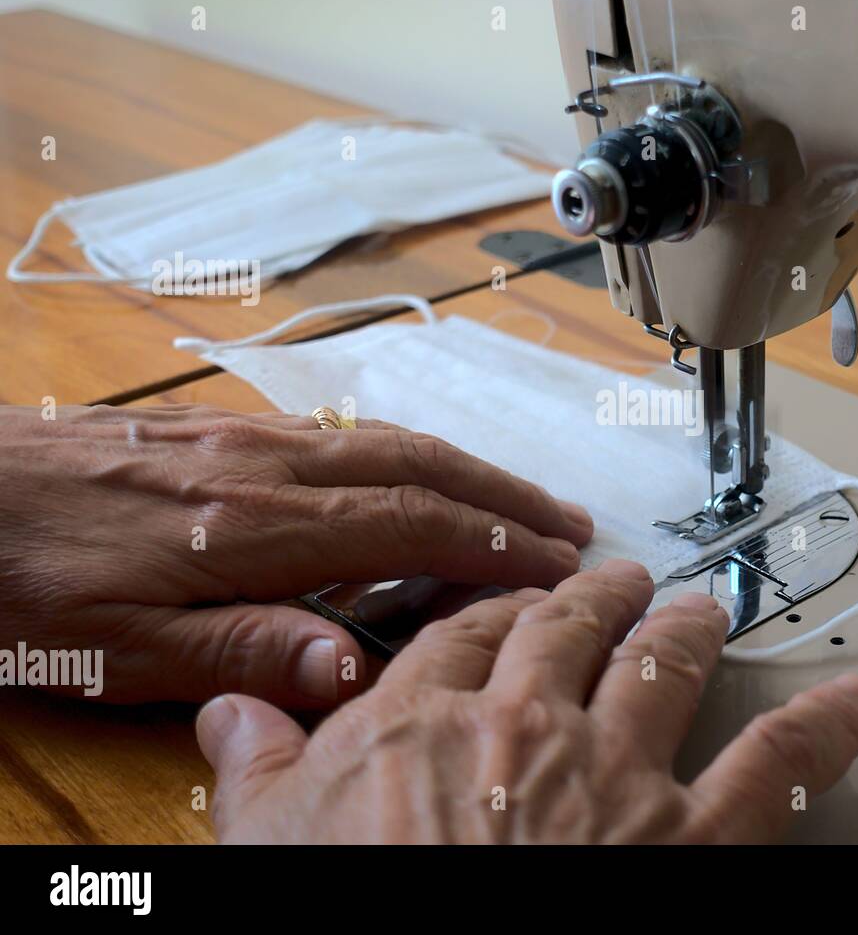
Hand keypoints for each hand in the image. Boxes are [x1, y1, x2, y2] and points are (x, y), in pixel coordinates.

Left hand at [0, 404, 590, 706]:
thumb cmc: (20, 577)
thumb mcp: (116, 646)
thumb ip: (241, 650)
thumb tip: (355, 662)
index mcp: (255, 524)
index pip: (411, 525)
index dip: (495, 544)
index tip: (557, 563)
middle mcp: (267, 466)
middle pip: (419, 466)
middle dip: (505, 493)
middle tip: (571, 522)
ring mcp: (245, 437)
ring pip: (386, 440)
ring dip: (467, 468)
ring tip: (518, 497)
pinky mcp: (220, 428)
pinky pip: (342, 433)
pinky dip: (408, 452)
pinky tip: (416, 473)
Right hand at [196, 560, 857, 842]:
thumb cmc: (355, 903)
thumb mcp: (270, 842)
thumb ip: (259, 766)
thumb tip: (231, 708)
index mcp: (431, 717)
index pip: (465, 634)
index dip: (492, 610)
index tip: (510, 600)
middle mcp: (531, 723)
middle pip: (569, 629)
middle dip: (596, 596)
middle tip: (616, 577)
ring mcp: (618, 774)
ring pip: (664, 666)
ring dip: (687, 629)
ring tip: (702, 605)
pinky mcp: (691, 838)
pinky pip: (775, 766)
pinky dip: (822, 730)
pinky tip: (852, 702)